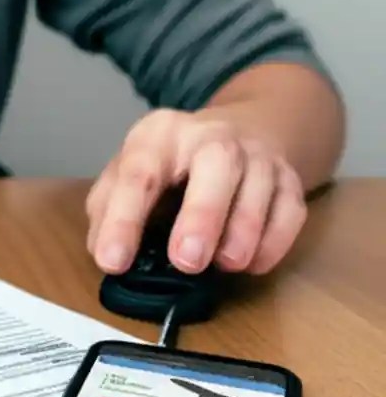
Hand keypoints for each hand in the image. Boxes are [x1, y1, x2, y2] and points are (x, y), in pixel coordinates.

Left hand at [87, 109, 307, 275]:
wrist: (235, 131)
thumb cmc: (167, 165)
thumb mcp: (125, 175)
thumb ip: (107, 210)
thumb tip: (106, 254)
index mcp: (158, 135)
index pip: (138, 173)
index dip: (123, 220)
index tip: (113, 262)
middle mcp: (210, 136)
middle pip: (215, 164)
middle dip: (202, 214)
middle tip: (187, 261)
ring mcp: (255, 153)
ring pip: (261, 184)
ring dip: (245, 230)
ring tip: (226, 265)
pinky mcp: (288, 176)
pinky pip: (291, 207)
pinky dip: (275, 240)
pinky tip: (253, 264)